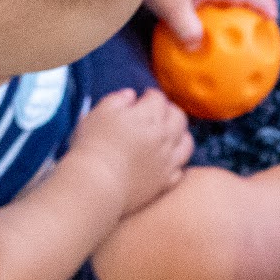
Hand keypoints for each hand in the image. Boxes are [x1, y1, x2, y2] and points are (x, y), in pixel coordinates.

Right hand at [69, 88, 193, 214]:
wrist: (97, 185)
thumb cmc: (93, 146)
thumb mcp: (99, 114)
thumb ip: (117, 100)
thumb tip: (131, 95)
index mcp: (148, 117)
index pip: (158, 98)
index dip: (150, 96)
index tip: (143, 98)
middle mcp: (164, 137)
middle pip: (179, 117)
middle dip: (170, 111)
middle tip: (158, 113)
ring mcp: (168, 161)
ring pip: (186, 143)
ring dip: (180, 135)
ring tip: (169, 136)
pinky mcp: (165, 183)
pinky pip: (180, 170)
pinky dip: (176, 163)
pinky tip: (167, 162)